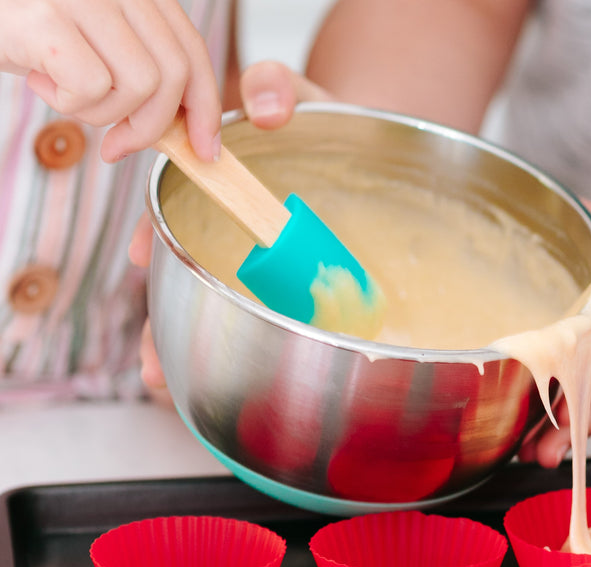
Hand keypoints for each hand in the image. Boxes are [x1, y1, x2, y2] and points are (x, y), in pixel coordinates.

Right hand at [0, 0, 222, 160]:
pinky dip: (70, 104)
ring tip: (66, 93)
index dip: (207, 108)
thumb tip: (193, 136)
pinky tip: (41, 83)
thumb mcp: (100, 47)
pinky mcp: (47, 18)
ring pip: (140, 84)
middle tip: (118, 142)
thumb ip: (148, 74)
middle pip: (174, 74)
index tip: (205, 149)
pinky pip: (92, 87)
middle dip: (152, 126)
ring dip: (103, 113)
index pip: (193, 51)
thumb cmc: (34, 36)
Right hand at [127, 60, 332, 401]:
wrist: (375, 161)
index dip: (156, 236)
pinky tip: (223, 385)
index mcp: (222, 191)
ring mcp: (257, 269)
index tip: (146, 257)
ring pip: (212, 312)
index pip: (173, 213)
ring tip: (162, 382)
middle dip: (159, 321)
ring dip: (185, 349)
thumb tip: (266, 109)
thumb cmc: (326, 127)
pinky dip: (243, 354)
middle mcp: (230, 236)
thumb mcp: (301, 97)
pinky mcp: (291, 294)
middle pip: (184, 282)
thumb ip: (277, 87)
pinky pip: (262, 326)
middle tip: (148, 358)